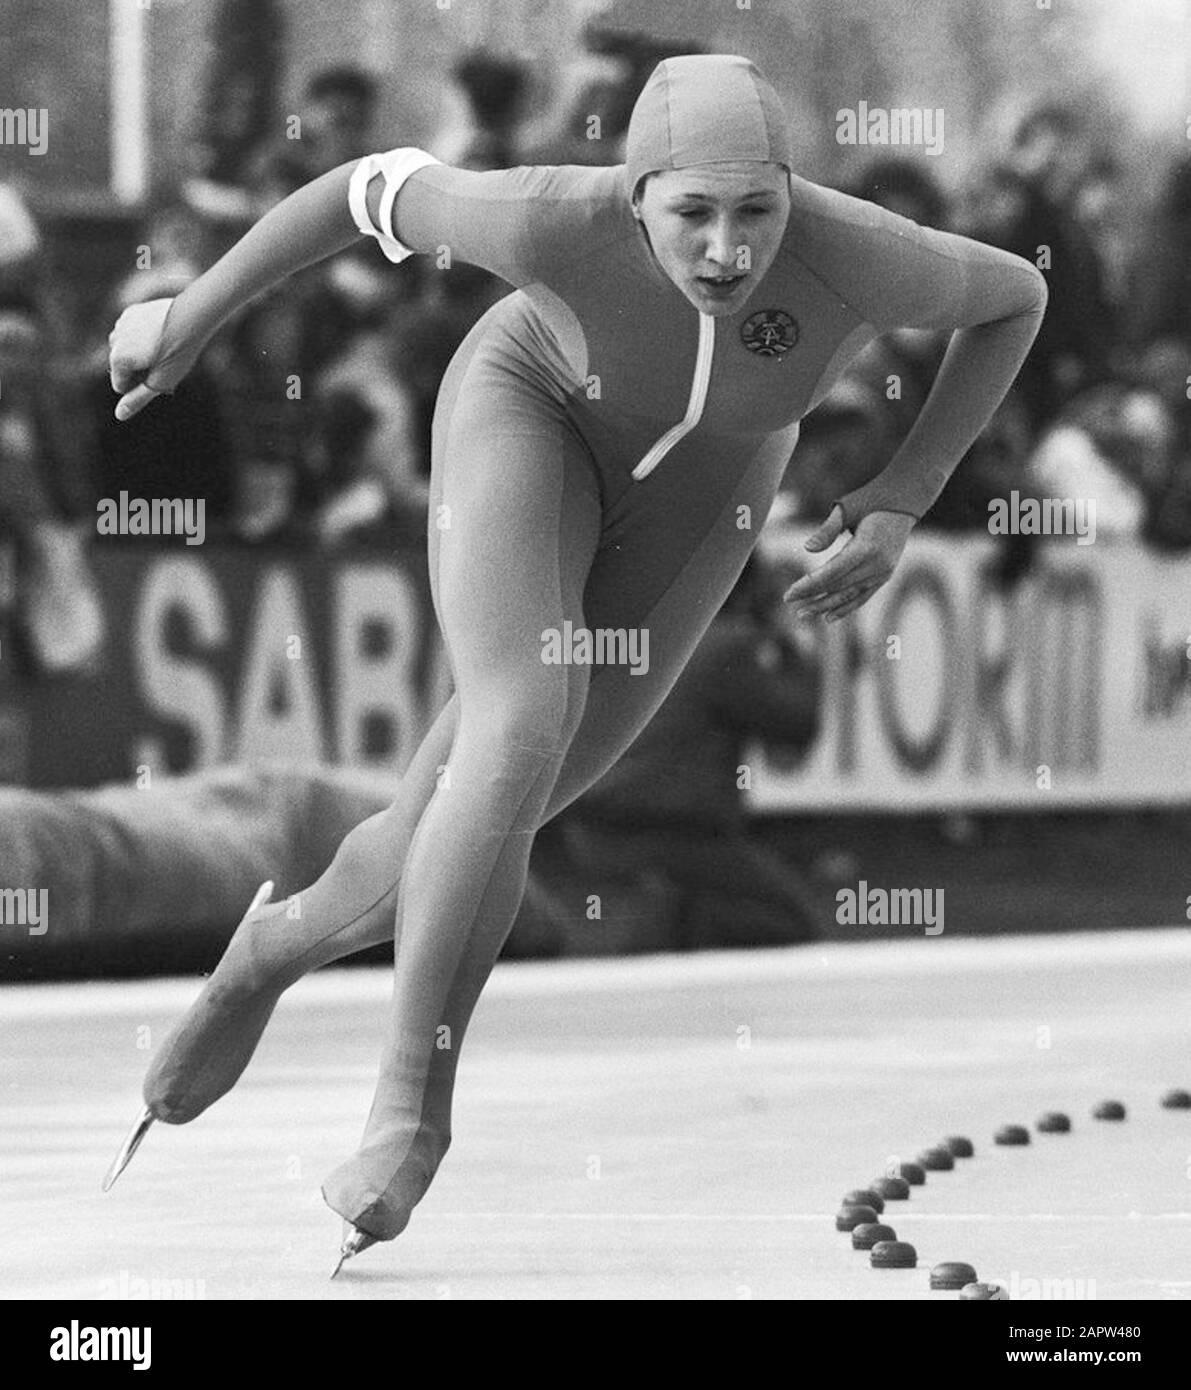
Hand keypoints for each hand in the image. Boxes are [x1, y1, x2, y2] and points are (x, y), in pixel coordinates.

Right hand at [108, 297, 187, 420]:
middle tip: (165, 362)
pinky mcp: (132, 312)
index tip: (160, 375)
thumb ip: (138, 398)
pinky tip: (162, 335)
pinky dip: (143, 336)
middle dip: (139, 369)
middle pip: (123, 367)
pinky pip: (132, 332)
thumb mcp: (160, 382)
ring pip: (127, 348)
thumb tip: (119, 415)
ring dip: (140, 352)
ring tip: (164, 348)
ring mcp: (122, 324)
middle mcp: (114, 339)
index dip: (141, 386)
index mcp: (118, 358)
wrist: (192, 317)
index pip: (121, 386)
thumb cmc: (178, 353)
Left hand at [783, 505, 915, 621]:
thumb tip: (808, 549)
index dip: (808, 586)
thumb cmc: (871, 499)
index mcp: (867, 547)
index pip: (831, 573)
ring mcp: (883, 572)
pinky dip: (846, 607)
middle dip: (812, 597)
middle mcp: (877, 564)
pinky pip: (863, 595)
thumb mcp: (847, 508)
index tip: (788, 594)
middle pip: (839, 587)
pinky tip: (828, 617)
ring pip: (850, 595)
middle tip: (789, 603)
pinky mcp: (885, 574)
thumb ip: (827, 529)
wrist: (905, 500)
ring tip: (803, 614)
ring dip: (825, 607)